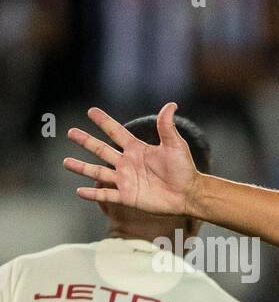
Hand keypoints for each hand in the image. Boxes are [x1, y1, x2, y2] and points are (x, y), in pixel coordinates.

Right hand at [63, 102, 199, 214]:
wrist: (189, 194)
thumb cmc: (185, 170)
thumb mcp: (175, 145)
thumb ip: (167, 126)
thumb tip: (170, 104)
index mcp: (137, 149)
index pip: (116, 132)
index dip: (104, 122)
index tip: (91, 111)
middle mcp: (128, 163)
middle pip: (101, 150)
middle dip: (86, 141)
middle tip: (70, 132)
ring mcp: (126, 180)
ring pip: (98, 172)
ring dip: (82, 168)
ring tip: (66, 162)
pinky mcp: (128, 196)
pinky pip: (106, 195)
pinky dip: (93, 194)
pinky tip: (79, 191)